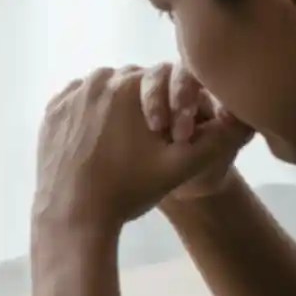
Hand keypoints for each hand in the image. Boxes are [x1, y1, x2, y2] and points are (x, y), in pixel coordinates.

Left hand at [34, 66, 253, 232]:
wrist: (73, 216)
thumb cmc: (129, 190)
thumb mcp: (182, 166)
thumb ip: (219, 139)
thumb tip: (244, 118)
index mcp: (129, 84)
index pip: (163, 79)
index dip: (172, 104)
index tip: (169, 135)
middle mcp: (96, 80)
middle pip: (131, 83)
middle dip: (143, 104)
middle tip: (147, 140)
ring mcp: (68, 96)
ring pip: (103, 90)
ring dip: (116, 108)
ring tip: (123, 143)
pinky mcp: (50, 113)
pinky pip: (79, 103)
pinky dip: (90, 115)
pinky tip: (99, 143)